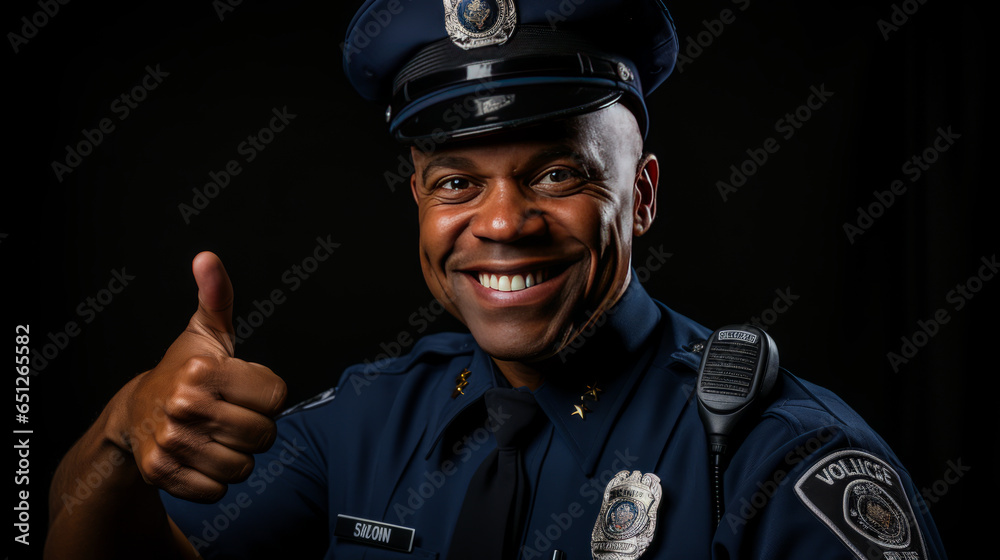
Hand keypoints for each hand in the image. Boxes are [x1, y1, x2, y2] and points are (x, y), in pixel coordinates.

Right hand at [114, 251, 286, 502]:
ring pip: (243, 467)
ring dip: (237, 455)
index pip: (277, 397)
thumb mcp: (205, 331)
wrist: (134, 414)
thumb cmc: (182, 370)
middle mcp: (185, 406)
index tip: (244, 389)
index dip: (266, 395)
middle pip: (263, 435)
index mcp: (203, 370)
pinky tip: (201, 456)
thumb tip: (207, 258)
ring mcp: (172, 442)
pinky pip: (218, 490)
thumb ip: (216, 295)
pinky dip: (215, 479)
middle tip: (232, 414)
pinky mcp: (163, 474)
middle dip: (255, 427)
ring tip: (217, 435)